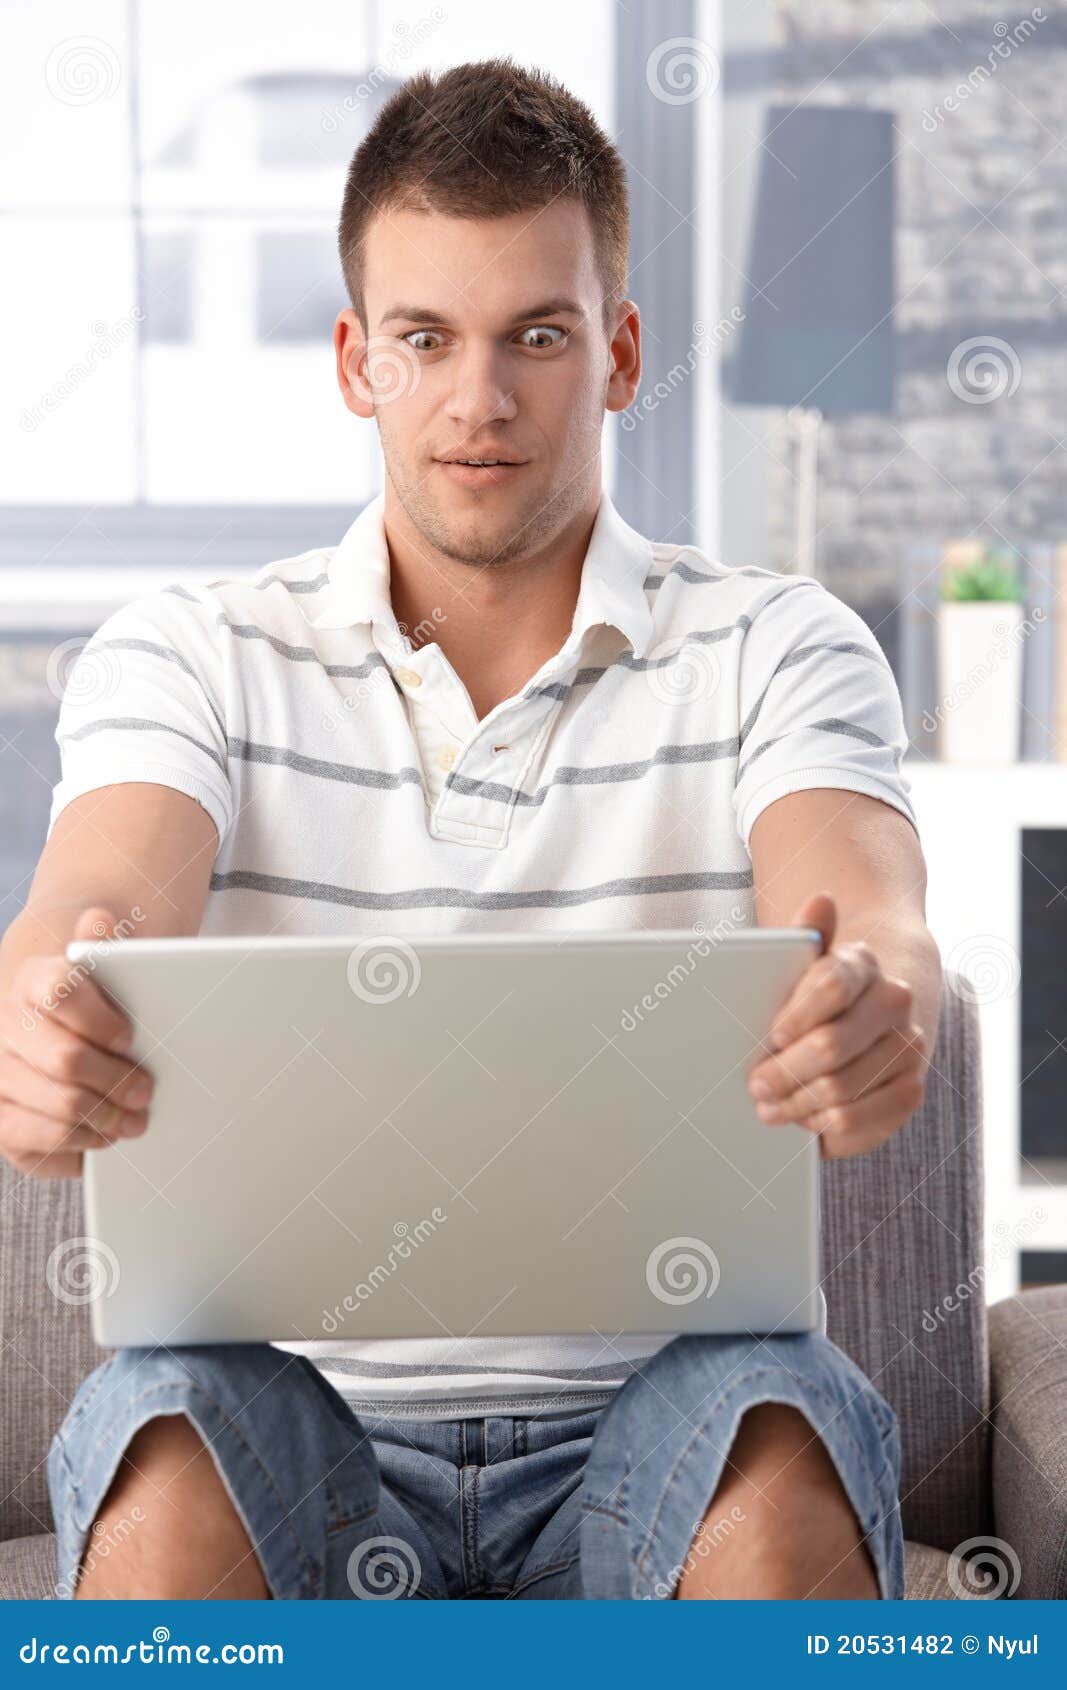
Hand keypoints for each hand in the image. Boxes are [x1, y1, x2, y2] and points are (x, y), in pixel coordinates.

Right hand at [0, 907, 153, 1178]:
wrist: (55, 1024)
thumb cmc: (92, 1001)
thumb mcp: (102, 969)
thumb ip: (104, 945)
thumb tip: (99, 919)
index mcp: (31, 982)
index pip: (62, 994)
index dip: (102, 1021)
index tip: (131, 1038)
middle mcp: (4, 1029)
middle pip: (66, 1060)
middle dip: (115, 1080)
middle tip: (146, 1092)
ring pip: (56, 1106)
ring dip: (105, 1117)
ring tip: (135, 1120)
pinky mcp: (0, 1121)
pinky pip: (39, 1143)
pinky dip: (80, 1144)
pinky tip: (104, 1137)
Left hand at [746, 892, 927, 1158]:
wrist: (862, 1023)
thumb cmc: (813, 998)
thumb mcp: (800, 964)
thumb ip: (805, 934)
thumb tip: (820, 900)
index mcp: (863, 962)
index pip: (831, 983)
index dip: (795, 1016)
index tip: (771, 1035)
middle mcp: (895, 1000)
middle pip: (830, 1044)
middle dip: (784, 1070)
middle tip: (756, 1084)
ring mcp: (908, 1046)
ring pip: (841, 1087)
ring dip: (797, 1102)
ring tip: (770, 1106)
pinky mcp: (910, 1089)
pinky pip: (863, 1120)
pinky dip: (825, 1125)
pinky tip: (803, 1118)